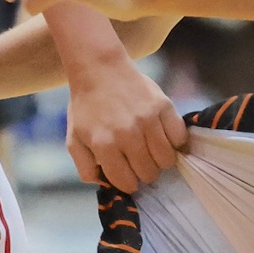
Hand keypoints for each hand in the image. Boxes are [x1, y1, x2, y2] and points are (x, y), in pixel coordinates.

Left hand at [64, 57, 186, 193]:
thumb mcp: (74, 138)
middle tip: (140, 162)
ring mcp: (148, 120)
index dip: (128, 183)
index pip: (127, 182)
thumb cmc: (87, 106)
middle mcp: (127, 134)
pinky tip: (164, 138)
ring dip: (160, 160)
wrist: (99, 68)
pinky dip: (175, 142)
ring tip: (152, 152)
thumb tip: (102, 184)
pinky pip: (179, 138)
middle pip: (149, 173)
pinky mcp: (163, 106)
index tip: (128, 176)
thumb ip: (84, 166)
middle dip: (144, 173)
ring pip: (167, 159)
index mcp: (104, 145)